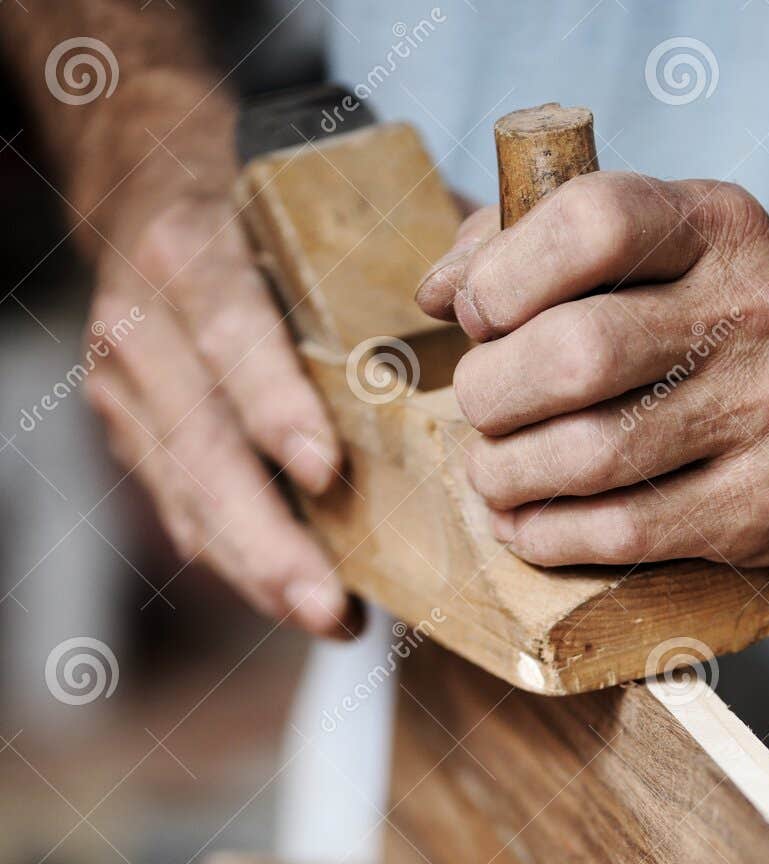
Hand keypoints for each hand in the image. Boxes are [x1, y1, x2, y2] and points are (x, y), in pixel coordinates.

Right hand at [82, 87, 354, 636]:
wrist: (149, 182)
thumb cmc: (261, 199)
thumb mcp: (314, 192)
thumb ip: (399, 245)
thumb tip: (489, 305)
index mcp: (191, 254)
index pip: (231, 334)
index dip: (274, 405)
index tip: (325, 472)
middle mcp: (142, 327)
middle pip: (201, 449)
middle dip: (266, 538)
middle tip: (328, 605)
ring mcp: (124, 390)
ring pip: (187, 500)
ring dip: (259, 571)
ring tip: (331, 620)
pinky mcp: (128, 436)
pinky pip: (184, 515)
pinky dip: (242, 564)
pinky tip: (301, 601)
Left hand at [416, 174, 768, 581]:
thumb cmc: (731, 330)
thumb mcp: (671, 253)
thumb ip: (548, 245)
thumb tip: (440, 290)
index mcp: (722, 226)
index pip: (593, 221)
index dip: (504, 272)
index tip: (474, 313)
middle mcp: (756, 311)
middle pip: (576, 353)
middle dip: (491, 391)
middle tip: (477, 407)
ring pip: (592, 454)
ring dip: (506, 473)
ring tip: (490, 472)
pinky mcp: (767, 507)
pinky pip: (624, 532)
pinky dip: (548, 534)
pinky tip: (525, 525)